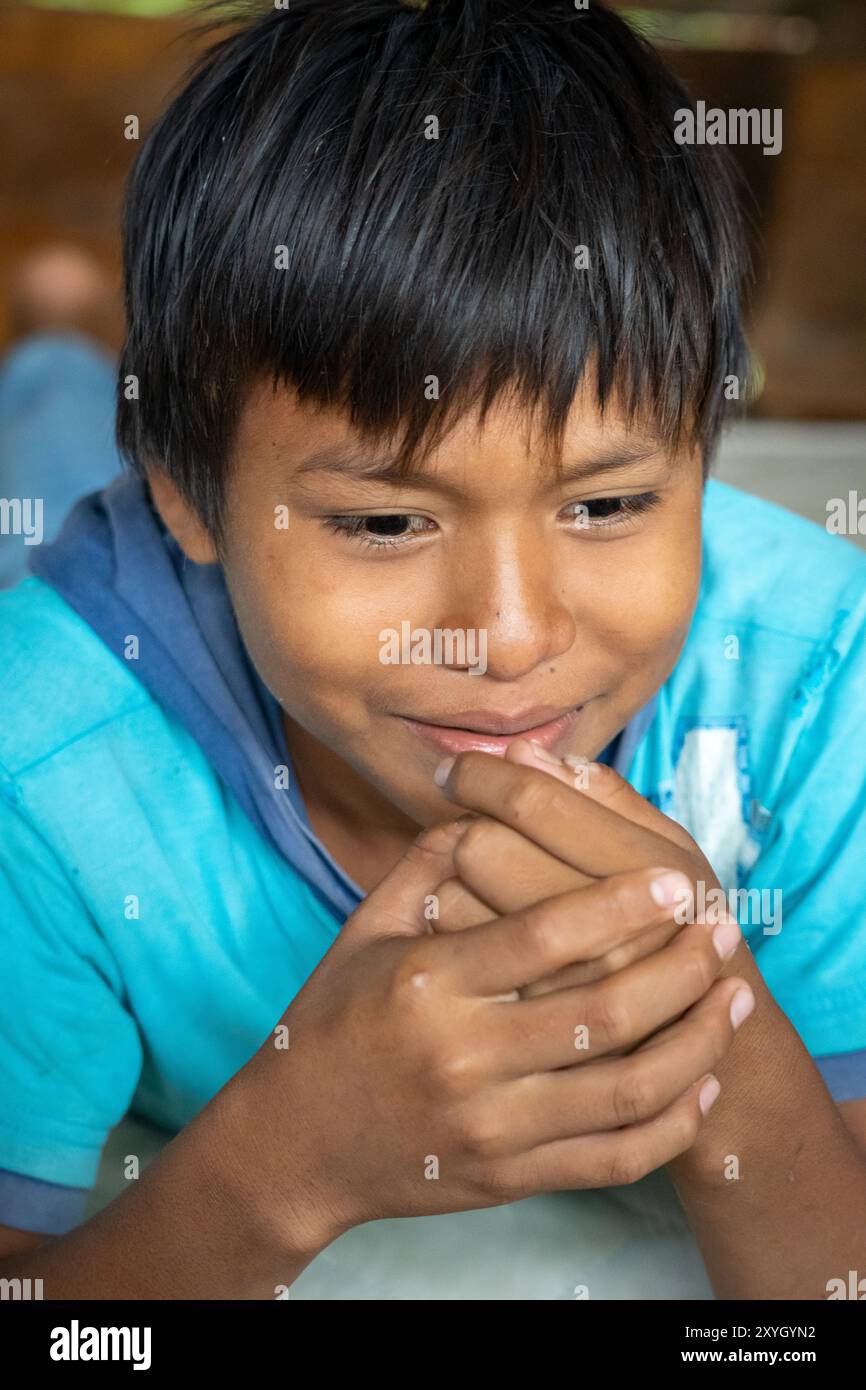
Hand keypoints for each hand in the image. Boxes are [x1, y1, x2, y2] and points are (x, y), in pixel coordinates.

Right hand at [230, 818, 741, 1254]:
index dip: (623, 904)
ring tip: (735, 997)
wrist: (295, 1143)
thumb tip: (487, 802)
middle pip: (603, 1012)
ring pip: (626, 1089)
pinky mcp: (507, 1180)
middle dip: (682, 966)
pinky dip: (672, 1122)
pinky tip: (701, 1079)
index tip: (677, 880)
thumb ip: (427, 864)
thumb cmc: (332, 1022)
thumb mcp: (363, 932)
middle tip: (724, 930)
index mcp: (427, 985)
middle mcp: (462, 1058)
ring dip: (698, 1041)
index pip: (545, 936)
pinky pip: (614, 1158)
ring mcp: (490, 1128)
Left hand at [432, 741, 755, 1008]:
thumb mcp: (670, 855)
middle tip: (477, 841)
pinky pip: (455, 965)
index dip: (483, 775)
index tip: (458, 770)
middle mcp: (605, 922)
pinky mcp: (531, 1032)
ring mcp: (565, 985)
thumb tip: (524, 754)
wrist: (729, 1070)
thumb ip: (604, 798)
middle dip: (470, 834)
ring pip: (455, 902)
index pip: (532, 800)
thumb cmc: (685, 934)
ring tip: (479, 894)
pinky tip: (479, 947)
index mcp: (648, 864)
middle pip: (482, 845)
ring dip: (452, 888)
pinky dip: (452, 942)